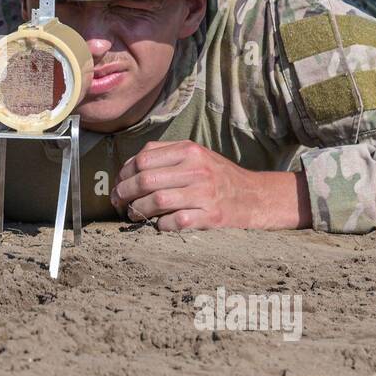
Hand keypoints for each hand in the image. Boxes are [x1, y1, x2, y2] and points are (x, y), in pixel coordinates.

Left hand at [112, 140, 311, 230]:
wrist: (257, 197)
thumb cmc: (219, 177)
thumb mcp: (197, 156)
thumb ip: (166, 156)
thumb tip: (129, 167)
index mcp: (190, 150)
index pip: (143, 159)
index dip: (123, 174)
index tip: (118, 184)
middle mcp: (196, 169)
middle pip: (145, 180)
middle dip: (123, 193)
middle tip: (118, 202)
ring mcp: (204, 193)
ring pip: (155, 201)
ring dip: (137, 210)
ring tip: (133, 214)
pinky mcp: (210, 216)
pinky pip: (173, 222)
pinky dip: (160, 225)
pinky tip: (159, 224)